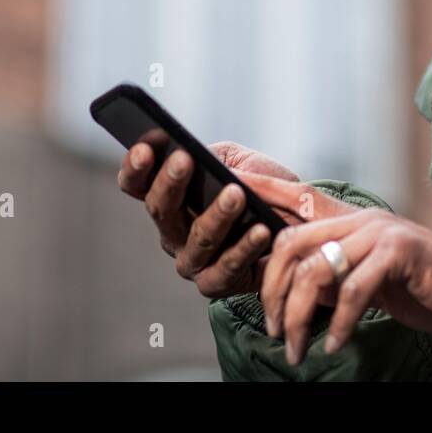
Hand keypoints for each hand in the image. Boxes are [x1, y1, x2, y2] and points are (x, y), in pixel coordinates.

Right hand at [117, 137, 297, 297]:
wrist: (297, 221)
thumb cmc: (261, 188)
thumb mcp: (238, 161)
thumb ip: (217, 158)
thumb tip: (204, 160)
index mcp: (170, 197)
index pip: (136, 184)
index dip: (134, 168)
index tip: (144, 149)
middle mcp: (172, 231)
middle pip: (159, 209)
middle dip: (170, 182)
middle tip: (184, 159)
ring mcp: (192, 260)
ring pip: (197, 239)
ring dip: (216, 216)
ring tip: (236, 194)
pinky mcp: (217, 283)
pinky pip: (227, 267)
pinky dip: (245, 247)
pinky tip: (261, 229)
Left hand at [258, 209, 431, 365]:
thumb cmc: (421, 286)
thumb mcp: (369, 279)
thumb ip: (335, 276)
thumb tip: (294, 294)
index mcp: (350, 221)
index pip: (293, 212)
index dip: (264, 223)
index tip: (241, 232)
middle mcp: (360, 220)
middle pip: (292, 244)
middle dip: (273, 290)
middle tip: (275, 329)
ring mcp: (379, 233)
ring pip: (316, 270)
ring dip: (300, 315)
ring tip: (299, 347)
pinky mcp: (398, 253)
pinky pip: (353, 290)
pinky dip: (340, 323)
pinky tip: (337, 343)